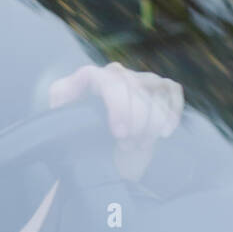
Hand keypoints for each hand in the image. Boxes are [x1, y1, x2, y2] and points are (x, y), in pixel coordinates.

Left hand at [47, 62, 184, 180]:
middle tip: (127, 144)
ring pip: (152, 89)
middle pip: (129, 84)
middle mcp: (111, 74)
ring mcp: (136, 78)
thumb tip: (62, 99)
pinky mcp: (158, 88)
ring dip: (151, 122)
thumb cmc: (82, 145)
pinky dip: (171, 112)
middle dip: (135, 120)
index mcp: (83, 82)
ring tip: (138, 144)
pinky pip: (170, 90)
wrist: (106, 157)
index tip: (120, 132)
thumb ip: (62, 115)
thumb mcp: (66, 133)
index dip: (115, 104)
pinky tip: (163, 133)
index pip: (97, 76)